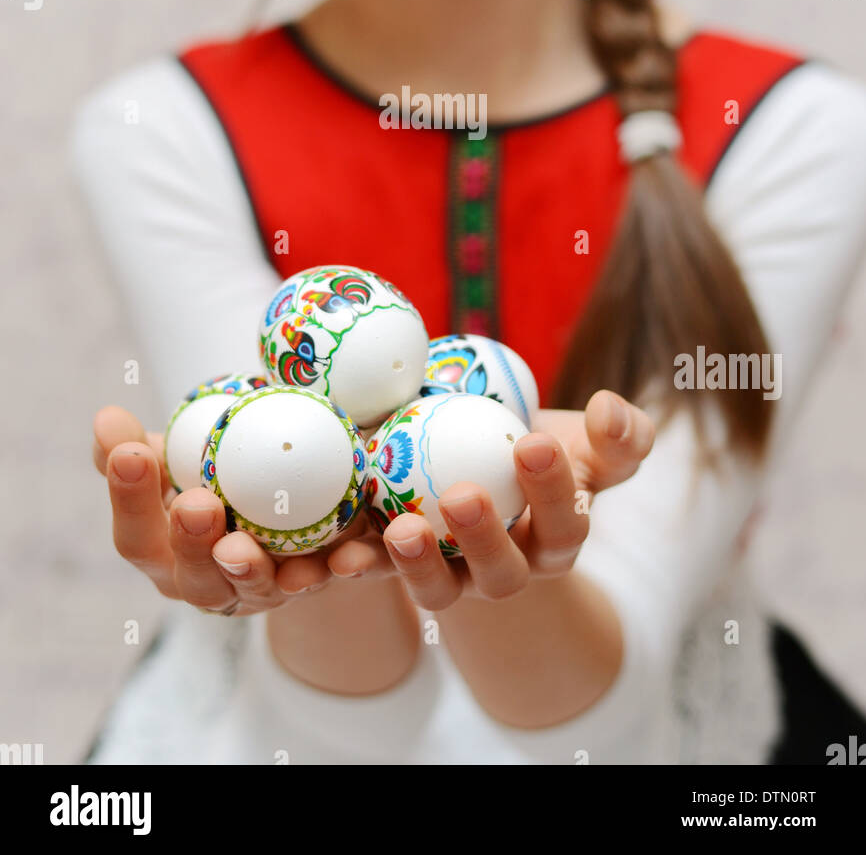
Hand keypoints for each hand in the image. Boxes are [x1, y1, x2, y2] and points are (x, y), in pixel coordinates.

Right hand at [93, 405, 394, 614]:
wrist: (286, 499)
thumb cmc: (210, 476)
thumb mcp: (171, 458)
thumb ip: (135, 444)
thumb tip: (106, 418)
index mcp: (162, 553)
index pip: (136, 536)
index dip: (129, 499)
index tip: (131, 452)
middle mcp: (206, 584)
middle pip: (192, 578)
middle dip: (190, 545)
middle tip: (196, 505)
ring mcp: (259, 591)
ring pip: (252, 588)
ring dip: (249, 568)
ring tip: (244, 544)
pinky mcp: (313, 584)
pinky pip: (325, 580)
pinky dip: (334, 570)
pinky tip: (342, 557)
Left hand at [378, 388, 655, 611]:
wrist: (476, 457)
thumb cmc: (541, 445)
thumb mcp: (591, 440)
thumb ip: (620, 432)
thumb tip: (607, 412)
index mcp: (558, 540)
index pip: (566, 523)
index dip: (554, 490)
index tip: (533, 440)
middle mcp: (507, 571)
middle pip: (501, 571)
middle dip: (484, 538)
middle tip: (464, 493)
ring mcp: (452, 577)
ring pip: (438, 588)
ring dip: (417, 566)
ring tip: (400, 530)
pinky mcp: (396, 569)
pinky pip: (377, 574)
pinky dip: (356, 567)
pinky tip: (335, 554)